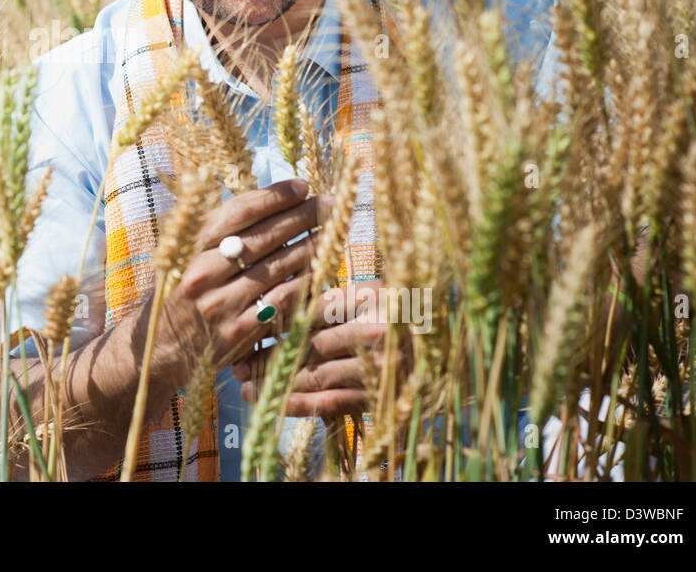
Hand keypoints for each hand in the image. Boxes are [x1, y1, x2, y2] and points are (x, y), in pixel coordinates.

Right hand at [157, 178, 330, 384]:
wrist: (161, 346)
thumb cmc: (181, 291)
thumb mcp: (185, 252)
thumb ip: (218, 229)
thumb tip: (265, 199)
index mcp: (190, 246)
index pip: (239, 211)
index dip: (275, 196)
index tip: (302, 186)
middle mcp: (204, 272)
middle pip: (264, 236)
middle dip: (302, 216)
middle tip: (331, 202)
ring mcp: (221, 304)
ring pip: (278, 268)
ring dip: (311, 247)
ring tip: (333, 232)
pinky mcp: (237, 333)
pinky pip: (281, 302)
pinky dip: (304, 284)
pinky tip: (322, 271)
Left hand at [230, 279, 397, 418]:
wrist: (461, 351)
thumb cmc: (409, 314)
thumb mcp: (376, 291)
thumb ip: (335, 295)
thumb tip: (278, 297)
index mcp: (372, 296)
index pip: (310, 309)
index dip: (273, 319)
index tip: (246, 324)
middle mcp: (375, 331)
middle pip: (306, 344)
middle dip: (266, 355)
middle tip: (234, 361)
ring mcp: (378, 369)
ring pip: (313, 376)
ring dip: (274, 383)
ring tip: (245, 384)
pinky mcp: (381, 398)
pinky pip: (330, 403)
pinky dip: (298, 404)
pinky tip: (272, 404)